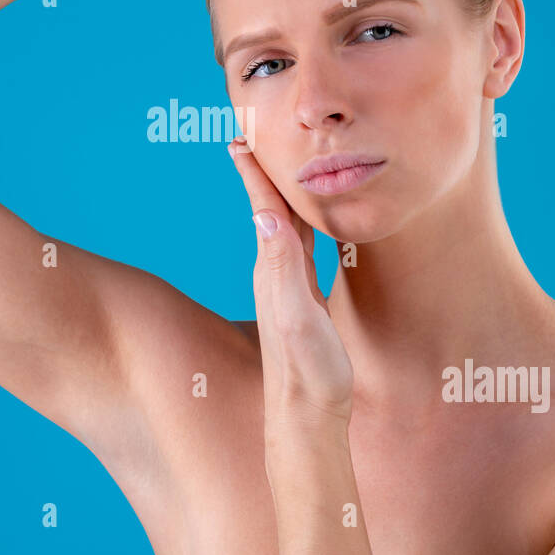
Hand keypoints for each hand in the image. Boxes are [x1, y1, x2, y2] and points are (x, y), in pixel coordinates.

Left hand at [227, 135, 354, 426]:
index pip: (262, 207)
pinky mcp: (304, 302)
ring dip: (283, 196)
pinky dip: (307, 226)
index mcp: (273, 269)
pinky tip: (314, 225)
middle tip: (255, 137)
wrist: (307, 419)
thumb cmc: (307, 371)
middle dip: (264, 172)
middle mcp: (275, 273)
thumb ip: (283, 266)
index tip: (240, 135)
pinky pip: (304, 250)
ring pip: (286, 228)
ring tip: (283, 169)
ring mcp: (288, 287)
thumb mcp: (296, 315)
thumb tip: (263, 215)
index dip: (254, 171)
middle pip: (270, 209)